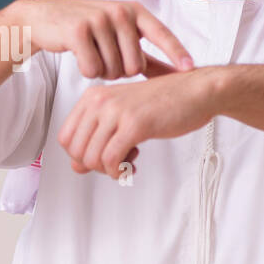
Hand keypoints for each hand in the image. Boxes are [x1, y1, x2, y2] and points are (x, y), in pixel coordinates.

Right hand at [14, 0, 194, 79]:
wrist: (43, 18)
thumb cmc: (85, 29)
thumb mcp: (117, 32)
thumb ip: (143, 50)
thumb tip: (173, 71)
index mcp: (134, 11)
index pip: (161, 34)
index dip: (176, 53)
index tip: (190, 69)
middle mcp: (120, 12)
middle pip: (135, 66)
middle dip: (121, 72)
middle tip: (105, 58)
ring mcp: (99, 20)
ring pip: (113, 71)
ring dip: (102, 72)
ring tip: (91, 53)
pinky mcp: (78, 31)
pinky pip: (92, 70)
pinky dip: (86, 71)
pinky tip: (78, 56)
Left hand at [57, 69, 219, 178]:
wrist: (197, 91)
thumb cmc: (164, 103)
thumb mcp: (123, 119)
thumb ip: (97, 140)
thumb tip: (76, 167)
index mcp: (93, 96)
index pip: (65, 137)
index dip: (81, 155)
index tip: (103, 156)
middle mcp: (100, 100)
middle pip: (75, 150)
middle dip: (94, 166)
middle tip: (116, 163)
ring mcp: (117, 111)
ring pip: (92, 158)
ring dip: (109, 170)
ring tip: (128, 163)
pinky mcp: (135, 124)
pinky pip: (112, 160)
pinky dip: (119, 172)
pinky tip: (132, 168)